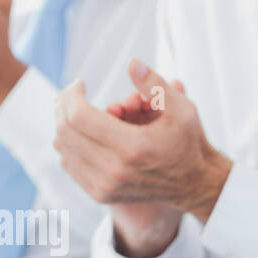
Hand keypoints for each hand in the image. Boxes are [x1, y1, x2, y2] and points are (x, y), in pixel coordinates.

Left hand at [54, 59, 231, 228]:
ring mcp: (105, 186)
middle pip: (65, 131)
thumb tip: (132, 63)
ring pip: (62, 148)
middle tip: (73, 93)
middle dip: (63, 105)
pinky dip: (70, 145)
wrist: (194, 184)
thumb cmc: (188, 142)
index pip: (79, 116)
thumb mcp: (183, 108)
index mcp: (134, 148)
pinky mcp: (101, 194)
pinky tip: (84, 133)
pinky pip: (68, 164)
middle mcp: (116, 171)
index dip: (72, 94)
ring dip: (65, 124)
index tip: (80, 84)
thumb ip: (155, 84)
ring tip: (80, 111)